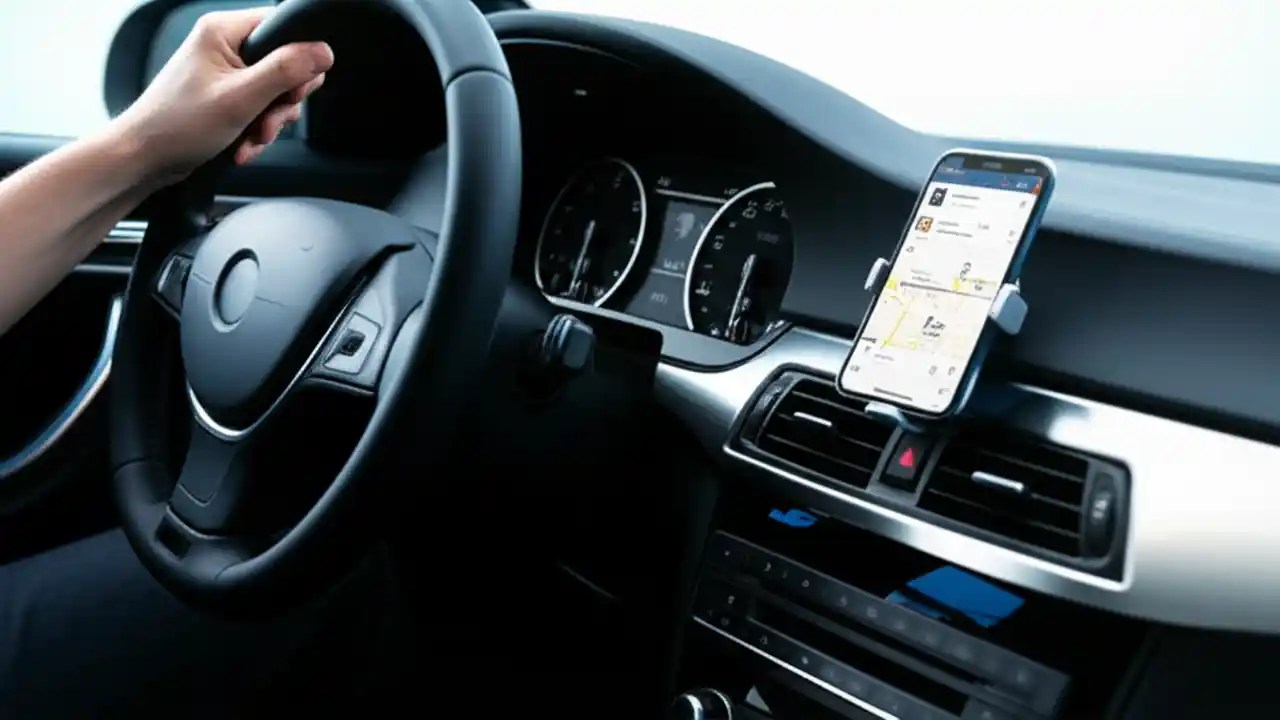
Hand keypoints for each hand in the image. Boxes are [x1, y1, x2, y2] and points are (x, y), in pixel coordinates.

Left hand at [115, 7, 333, 185]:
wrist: (145, 158)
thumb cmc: (177, 126)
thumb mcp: (241, 98)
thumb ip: (285, 71)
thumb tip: (323, 52)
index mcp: (223, 30)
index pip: (283, 28)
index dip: (299, 60)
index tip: (294, 90)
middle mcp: (224, 45)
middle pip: (284, 63)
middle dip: (282, 101)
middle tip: (267, 121)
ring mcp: (225, 72)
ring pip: (275, 91)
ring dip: (269, 122)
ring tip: (250, 138)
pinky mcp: (225, 95)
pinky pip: (259, 108)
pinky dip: (256, 130)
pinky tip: (242, 145)